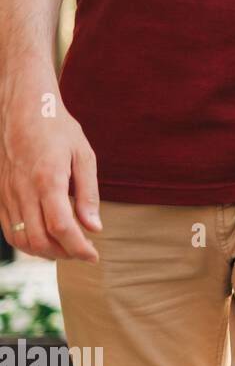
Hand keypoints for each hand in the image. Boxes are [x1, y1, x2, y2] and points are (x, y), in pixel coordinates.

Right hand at [0, 71, 100, 261]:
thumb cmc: (58, 129)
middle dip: (64, 254)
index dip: (78, 247)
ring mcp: (6, 194)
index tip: (94, 256)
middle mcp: (22, 190)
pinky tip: (46, 238)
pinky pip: (9, 229)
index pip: (61, 227)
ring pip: (21, 239)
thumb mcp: (83, 155)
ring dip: (45, 252)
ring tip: (67, 248)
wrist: (22, 109)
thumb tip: (94, 227)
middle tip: (84, 252)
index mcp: (47, 179)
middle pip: (39, 240)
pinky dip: (27, 242)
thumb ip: (88, 194)